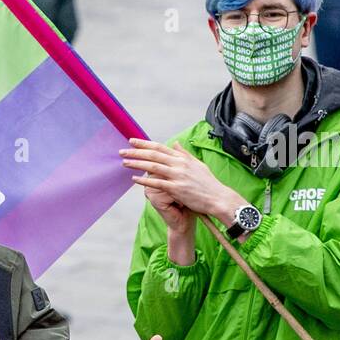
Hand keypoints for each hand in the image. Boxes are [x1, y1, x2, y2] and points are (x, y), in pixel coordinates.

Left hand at [123, 139, 242, 218]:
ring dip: (137, 164)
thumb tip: (175, 143)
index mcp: (183, 158)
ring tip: (124, 162)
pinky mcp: (177, 188)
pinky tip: (134, 179)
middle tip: (122, 151)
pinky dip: (144, 181)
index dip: (144, 144)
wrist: (218, 198)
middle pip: (153, 155)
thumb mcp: (197, 164)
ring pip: (153, 167)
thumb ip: (184, 154)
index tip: (132, 141)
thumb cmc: (208, 183)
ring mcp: (178, 176)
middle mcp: (179, 164)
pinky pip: (157, 183)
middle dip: (136, 152)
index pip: (160, 147)